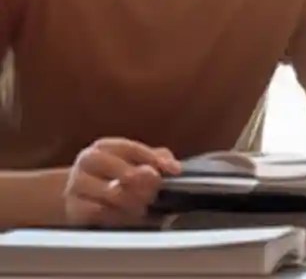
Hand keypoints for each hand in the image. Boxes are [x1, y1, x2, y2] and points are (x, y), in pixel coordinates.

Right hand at [64, 138, 181, 226]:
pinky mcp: (73, 208)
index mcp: (105, 147)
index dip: (155, 160)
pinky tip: (125, 217)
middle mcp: (87, 161)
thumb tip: (173, 166)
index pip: (132, 148)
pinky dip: (117, 215)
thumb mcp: (135, 161)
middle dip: (144, 183)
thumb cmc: (114, 176)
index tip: (174, 170)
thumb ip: (156, 159)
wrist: (79, 197)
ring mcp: (76, 184)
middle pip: (122, 170)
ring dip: (133, 202)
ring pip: (112, 193)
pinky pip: (100, 212)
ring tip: (142, 206)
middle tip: (154, 192)